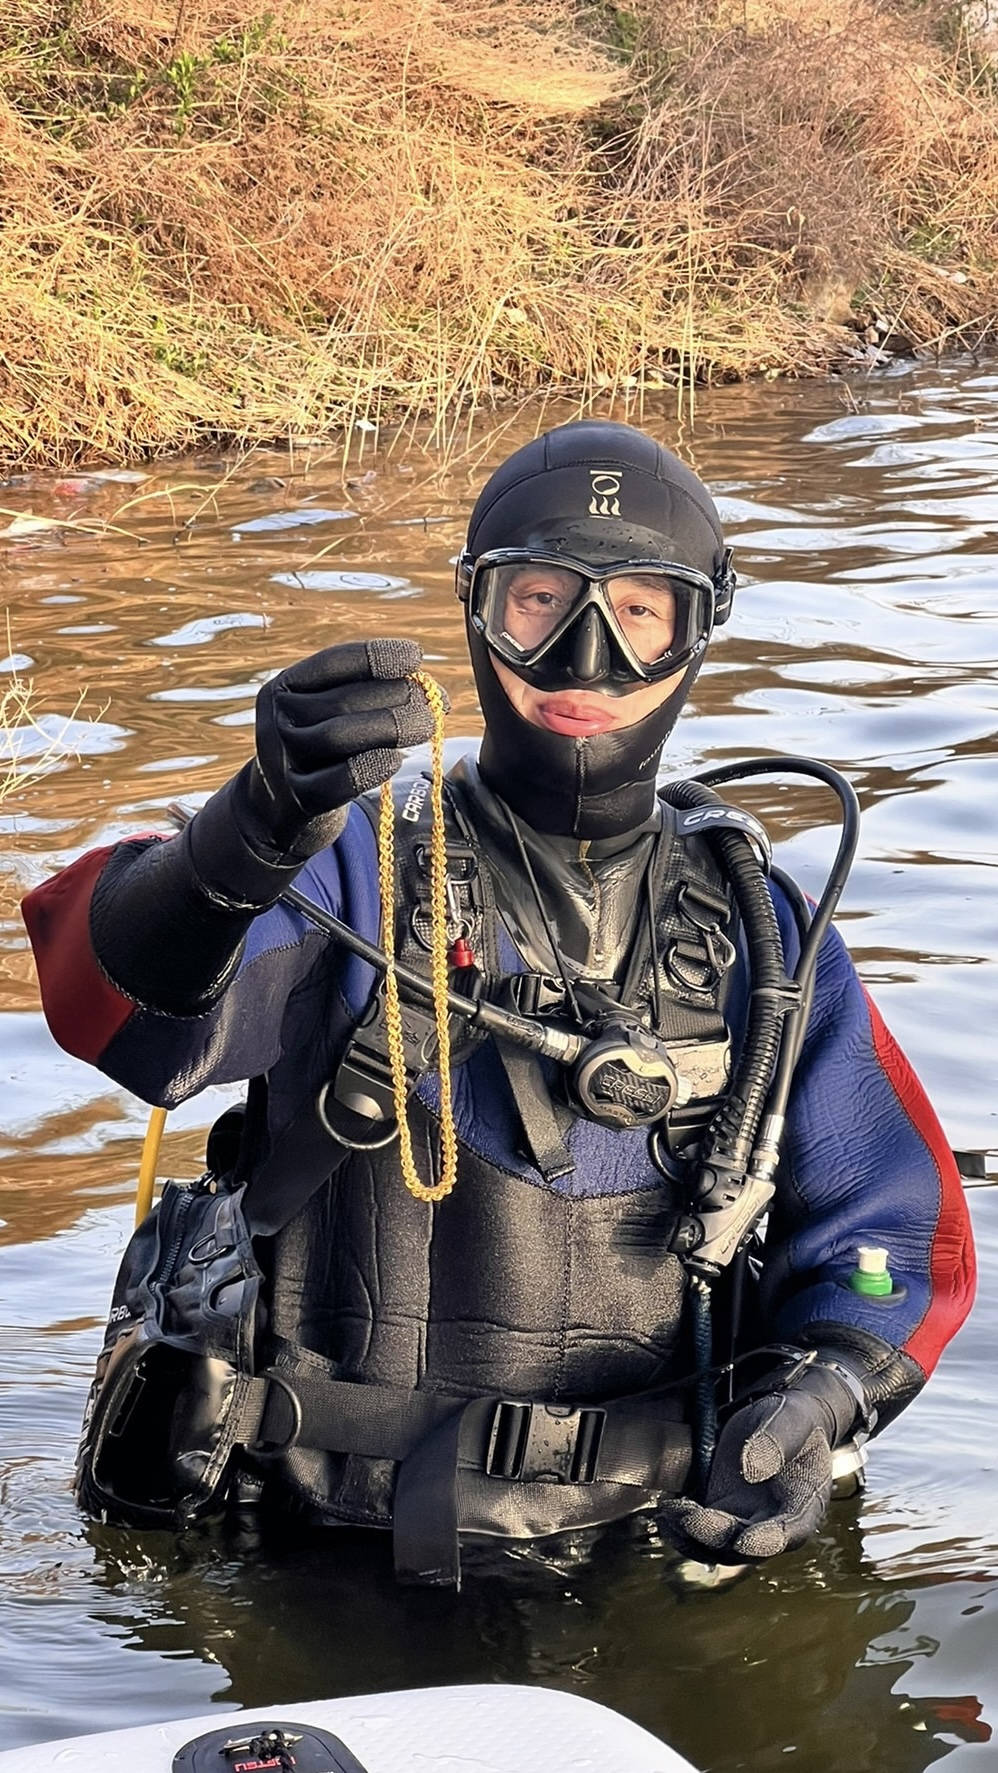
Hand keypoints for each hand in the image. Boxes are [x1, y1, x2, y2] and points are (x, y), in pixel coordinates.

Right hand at [247, 637, 435, 857]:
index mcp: (285, 687)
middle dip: (396, 697)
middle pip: (342, 702)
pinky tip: (394, 760)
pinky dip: (371, 767)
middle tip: (432, 703)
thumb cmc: (320, 750)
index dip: (375, 657)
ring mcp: (285, 761)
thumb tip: (430, 692)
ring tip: (426, 727)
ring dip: (392, 727)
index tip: (415, 656)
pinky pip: (339, 781)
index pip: (331, 663)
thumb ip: (366, 695)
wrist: (278, 806)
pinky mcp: (300, 799)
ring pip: (340, 735)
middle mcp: (279, 720)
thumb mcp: (328, 714)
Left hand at [658, 1359, 861, 1563]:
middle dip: (717, 1538)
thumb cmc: (793, 1421)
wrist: (779, 1420)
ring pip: (719, 1546)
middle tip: (691, 1519)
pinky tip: (665, 1513)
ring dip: (693, 1538)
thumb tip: (750, 1469)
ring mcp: (745, 1519)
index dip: (766, 1541)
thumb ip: (775, 1443)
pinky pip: (701, 1531)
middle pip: (746, 1548)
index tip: (743, 1541)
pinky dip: (682, 1527)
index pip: (789, 1534)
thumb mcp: (791, 1422)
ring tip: (670, 1515)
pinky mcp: (720, 1510)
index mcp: (803, 1506)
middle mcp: (773, 1522)